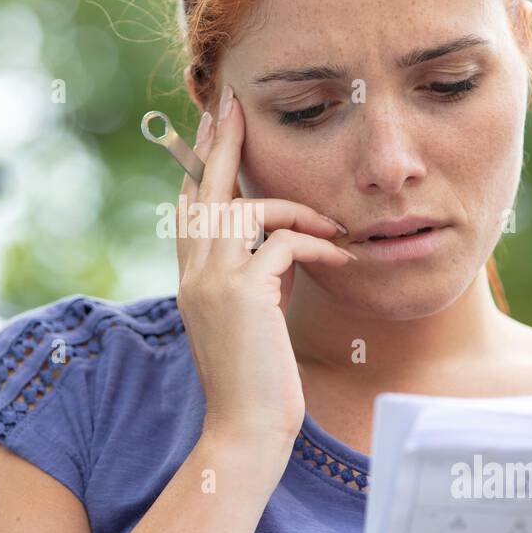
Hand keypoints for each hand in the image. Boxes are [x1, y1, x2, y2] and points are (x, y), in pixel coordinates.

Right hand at [175, 85, 355, 451]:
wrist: (246, 430)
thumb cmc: (257, 380)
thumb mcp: (251, 317)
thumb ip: (257, 275)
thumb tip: (283, 244)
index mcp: (192, 277)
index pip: (191, 206)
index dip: (202, 164)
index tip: (216, 127)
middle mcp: (193, 272)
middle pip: (202, 189)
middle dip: (218, 142)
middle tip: (231, 102)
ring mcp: (213, 281)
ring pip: (245, 209)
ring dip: (296, 208)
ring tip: (333, 229)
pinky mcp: (242, 293)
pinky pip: (282, 241)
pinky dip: (316, 242)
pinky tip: (340, 256)